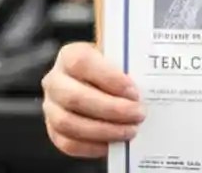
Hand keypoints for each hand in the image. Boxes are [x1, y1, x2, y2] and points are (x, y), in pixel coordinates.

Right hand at [42, 42, 145, 157]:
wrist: (97, 82)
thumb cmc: (111, 69)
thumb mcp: (118, 60)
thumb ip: (128, 67)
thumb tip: (151, 85)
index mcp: (70, 55)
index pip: (81, 62)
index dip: (108, 78)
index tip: (133, 91)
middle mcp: (55, 80)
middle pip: (75, 97)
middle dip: (111, 109)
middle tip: (138, 114)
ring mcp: (51, 106)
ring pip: (68, 123)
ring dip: (103, 130)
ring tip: (130, 130)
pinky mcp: (53, 129)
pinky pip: (67, 143)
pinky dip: (91, 146)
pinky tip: (112, 144)